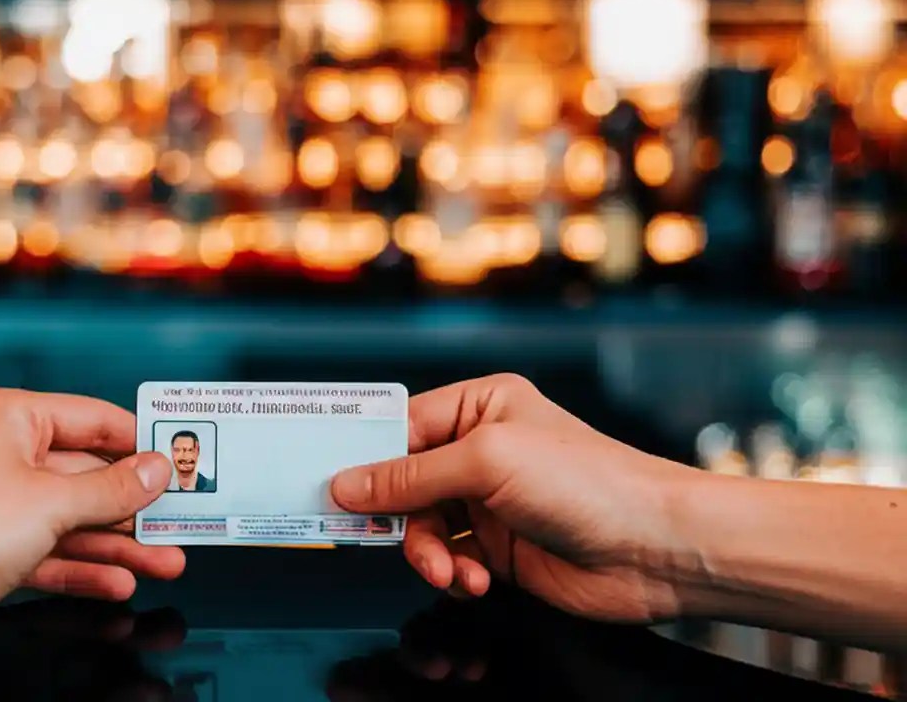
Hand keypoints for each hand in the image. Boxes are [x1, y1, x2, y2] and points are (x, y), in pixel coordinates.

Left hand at [0, 386, 184, 688]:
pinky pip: (47, 553)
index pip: (93, 419)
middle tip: (182, 520)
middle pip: (86, 474)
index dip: (141, 443)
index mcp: (8, 418)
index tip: (182, 461)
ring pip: (71, 520)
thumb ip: (112, 488)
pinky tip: (118, 582)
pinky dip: (83, 567)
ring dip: (118, 543)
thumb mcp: (52, 503)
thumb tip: (155, 469)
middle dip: (135, 504)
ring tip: (166, 561)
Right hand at [330, 374, 696, 622]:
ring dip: (427, 554)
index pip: (400, 426)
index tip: (331, 485)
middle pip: (403, 483)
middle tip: (385, 537)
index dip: (365, 457)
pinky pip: (448, 561)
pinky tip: (477, 580)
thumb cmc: (588, 483)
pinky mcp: (499, 549)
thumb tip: (347, 484)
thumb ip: (410, 475)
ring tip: (451, 571)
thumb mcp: (486, 463)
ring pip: (420, 528)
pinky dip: (454, 574)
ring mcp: (489, 502)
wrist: (655, 548)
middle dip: (398, 516)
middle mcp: (482, 451)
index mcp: (480, 407)